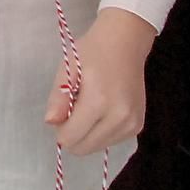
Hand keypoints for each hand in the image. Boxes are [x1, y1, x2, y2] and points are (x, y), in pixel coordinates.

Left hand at [47, 7, 153, 154]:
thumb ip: (57, 98)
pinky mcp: (138, 126)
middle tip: (75, 107)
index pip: (71, 138)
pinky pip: (111, 141)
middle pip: (84, 148)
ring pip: (97, 147)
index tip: (64, 108)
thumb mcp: (68, 69)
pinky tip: (104, 110)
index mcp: (99, 102)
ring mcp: (132, 124)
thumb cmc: (92, 52)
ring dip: (88, 133)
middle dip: (73, 133)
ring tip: (92, 105)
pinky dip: (102, 132)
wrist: (125, 41)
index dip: (61, 128)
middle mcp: (119, 118)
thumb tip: (50, 122)